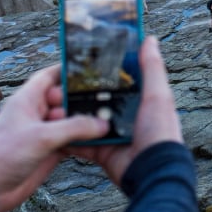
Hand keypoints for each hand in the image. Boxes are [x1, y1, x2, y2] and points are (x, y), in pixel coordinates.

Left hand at [0, 65, 107, 211]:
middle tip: (107, 98)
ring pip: (71, 121)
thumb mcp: (42, 136)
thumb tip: (101, 123)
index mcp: (27, 101)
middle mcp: (36, 114)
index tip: (90, 69)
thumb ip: (74, 128)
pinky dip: (85, 139)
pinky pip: (72, 140)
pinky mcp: (50, 151)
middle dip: (84, 99)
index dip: (67, 71)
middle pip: (65, 100)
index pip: (49, 77)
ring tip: (109, 118)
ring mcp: (44, 133)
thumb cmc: (2, 155)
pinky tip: (100, 138)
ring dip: (87, 121)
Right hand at [66, 36, 182, 187]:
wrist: (150, 173)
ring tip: (51, 103)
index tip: (83, 59)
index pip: (119, 80)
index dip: (103, 70)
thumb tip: (150, 39)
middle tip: (59, 84)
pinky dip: (67, 136)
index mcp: (141, 100)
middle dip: (79, 93)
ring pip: (85, 119)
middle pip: (98, 99)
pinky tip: (53, 127)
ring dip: (69, 114)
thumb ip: (151, 68)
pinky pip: (80, 141)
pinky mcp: (101, 151)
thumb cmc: (160, 133)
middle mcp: (126, 115)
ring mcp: (112, 134)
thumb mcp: (158, 96)